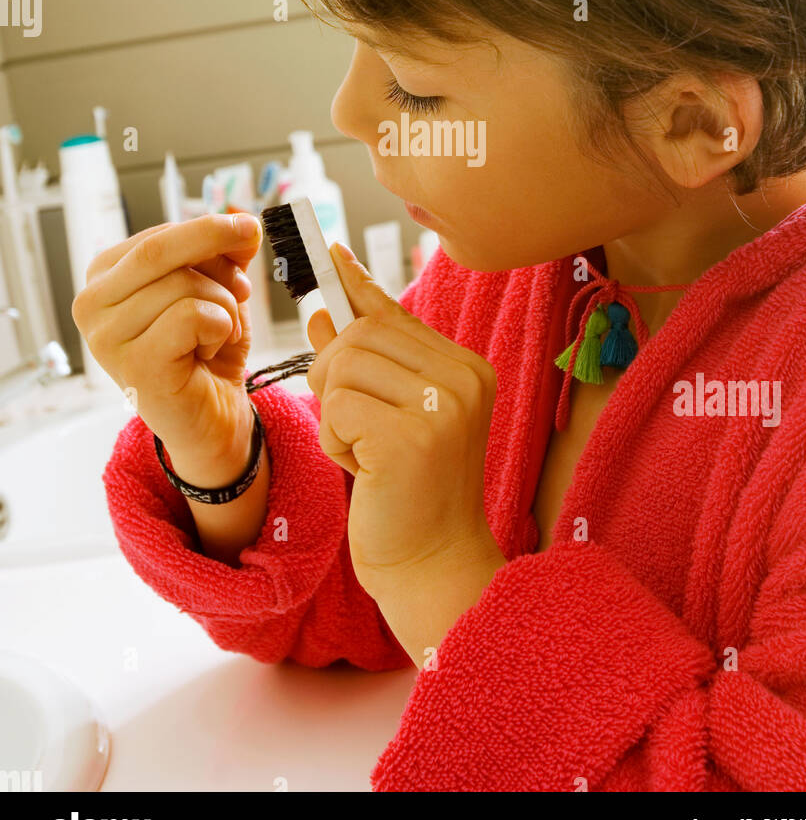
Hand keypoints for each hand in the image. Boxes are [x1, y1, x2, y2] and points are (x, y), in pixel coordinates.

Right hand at [71, 213, 261, 466]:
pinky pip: (191, 317)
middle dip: (218, 248)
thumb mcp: (216, 288)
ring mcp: (106, 338)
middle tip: (249, 271)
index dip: (209, 231)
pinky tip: (210, 352)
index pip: (157, 234)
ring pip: (182, 285)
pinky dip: (220, 328)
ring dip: (223, 305)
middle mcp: (91, 304)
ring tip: (220, 334)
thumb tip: (244, 221)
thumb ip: (223, 253)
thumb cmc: (205, 351)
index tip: (247, 236)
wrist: (211, 418)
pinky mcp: (134, 366)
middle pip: (161, 249)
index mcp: (103, 277)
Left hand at [306, 244, 498, 594]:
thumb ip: (364, 363)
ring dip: (334, 413)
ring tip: (363, 451)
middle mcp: (465, 379)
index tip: (330, 253)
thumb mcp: (390, 417)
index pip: (394, 314)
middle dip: (332, 373)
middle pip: (360, 333)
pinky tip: (364, 469)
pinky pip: (338, 405)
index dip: (355, 286)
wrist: (432, 566)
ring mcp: (444, 406)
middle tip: (346, 423)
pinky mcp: (412, 437)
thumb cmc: (406, 493)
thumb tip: (324, 306)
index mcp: (467, 370)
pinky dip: (334, 438)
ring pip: (344, 366)